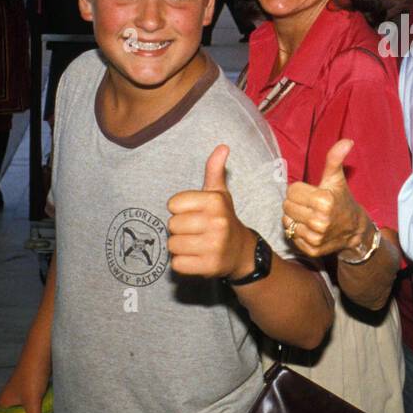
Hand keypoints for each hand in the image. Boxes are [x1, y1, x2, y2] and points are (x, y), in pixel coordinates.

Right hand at [0, 365, 51, 412]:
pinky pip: (37, 404)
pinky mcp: (32, 389)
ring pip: (31, 412)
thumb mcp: (33, 401)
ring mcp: (21, 394)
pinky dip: (45, 408)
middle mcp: (10, 400)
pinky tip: (54, 409)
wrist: (42, 351)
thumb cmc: (33, 374)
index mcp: (3, 404)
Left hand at [166, 145, 256, 278]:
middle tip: (195, 231)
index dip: (180, 210)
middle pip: (171, 226)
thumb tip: (222, 146)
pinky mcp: (209, 267)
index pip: (173, 204)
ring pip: (173, 245)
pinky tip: (196, 258)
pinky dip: (183, 263)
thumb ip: (214, 170)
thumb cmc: (223, 219)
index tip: (194, 214)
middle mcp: (216, 223)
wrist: (241, 252)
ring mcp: (214, 246)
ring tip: (195, 244)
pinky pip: (177, 264)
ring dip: (180, 247)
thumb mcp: (220, 194)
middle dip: (179, 230)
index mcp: (215, 202)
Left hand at [282, 139, 368, 258]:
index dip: (300, 190)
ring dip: (295, 218)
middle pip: (287, 206)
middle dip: (296, 203)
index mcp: (324, 201)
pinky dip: (298, 232)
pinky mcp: (311, 249)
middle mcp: (319, 221)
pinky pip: (291, 236)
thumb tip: (347, 141)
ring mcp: (315, 237)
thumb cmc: (342, 200)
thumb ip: (335, 159)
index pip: (291, 191)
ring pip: (286, 221)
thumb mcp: (337, 179)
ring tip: (309, 216)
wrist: (355, 230)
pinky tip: (310, 228)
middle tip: (310, 205)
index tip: (311, 193)